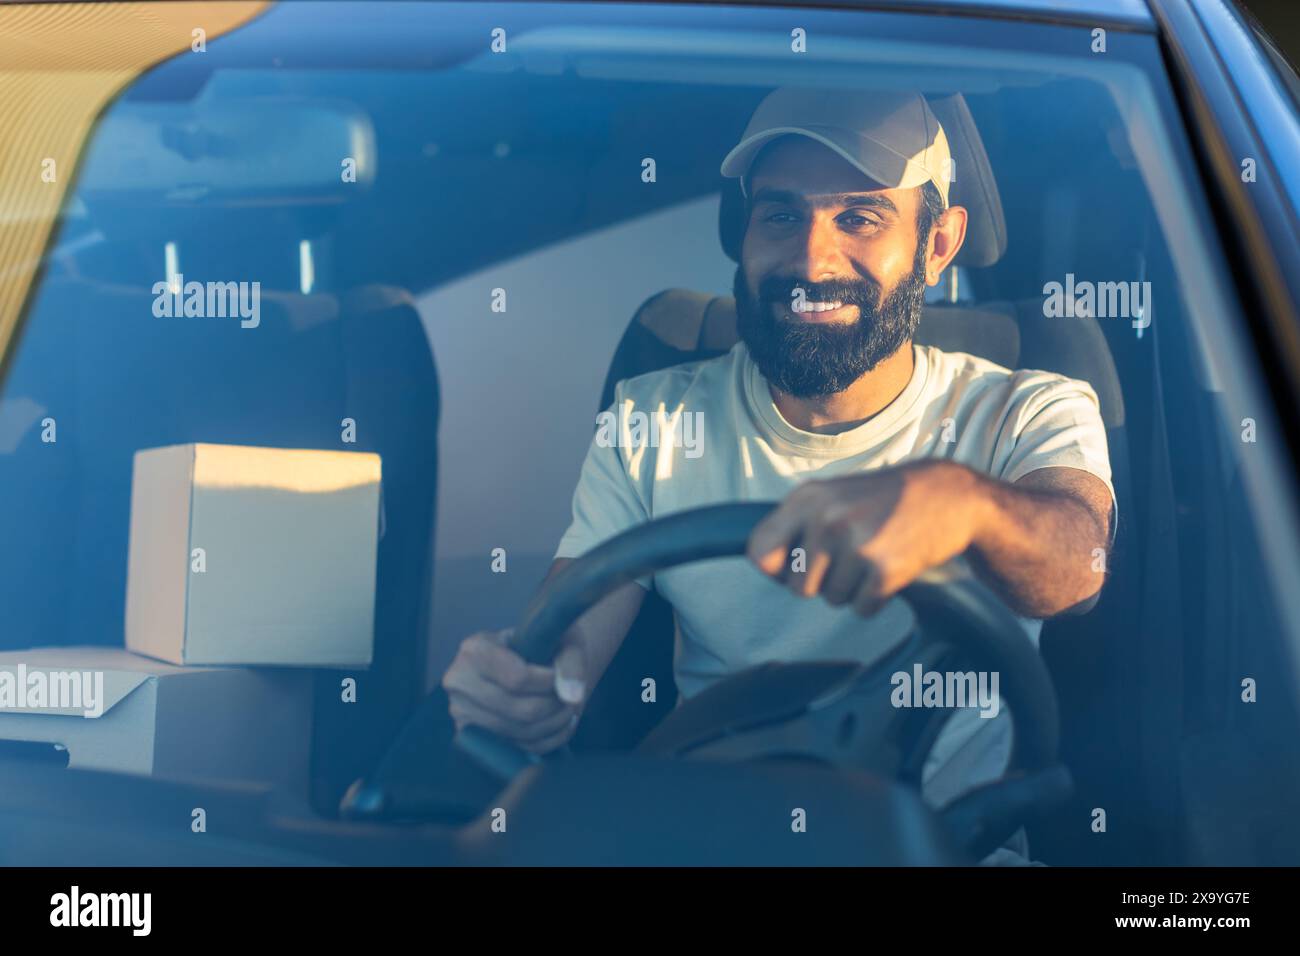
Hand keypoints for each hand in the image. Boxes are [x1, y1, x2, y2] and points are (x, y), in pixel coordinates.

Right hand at [441, 627, 587, 753]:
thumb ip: (570, 662)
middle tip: (573, 696)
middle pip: (521, 711)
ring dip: (555, 723)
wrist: (521, 656)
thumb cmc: (540, 642)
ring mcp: (462, 713)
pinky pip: (519, 749)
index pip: (518, 678)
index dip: (550, 683)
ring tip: (569, 707)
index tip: (562, 676)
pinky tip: (560, 723)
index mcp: (474, 650)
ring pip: (522, 733)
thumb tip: (573, 697)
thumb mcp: (558, 637)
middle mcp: (459, 682)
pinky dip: (548, 739)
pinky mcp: (472, 738)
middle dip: (556, 706)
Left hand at [746, 461, 986, 616]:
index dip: (774, 570)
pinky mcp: (884, 569)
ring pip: (831, 600)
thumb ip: (796, 523)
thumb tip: (759, 563)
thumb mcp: (832, 494)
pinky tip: (890, 570)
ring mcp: (855, 544)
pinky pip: (861, 609)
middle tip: (848, 559)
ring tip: (873, 557)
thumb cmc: (884, 499)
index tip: (793, 569)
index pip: (758, 551)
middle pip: (797, 587)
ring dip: (851, 589)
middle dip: (821, 583)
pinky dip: (875, 599)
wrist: (949, 496)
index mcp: (806, 499)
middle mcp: (826, 519)